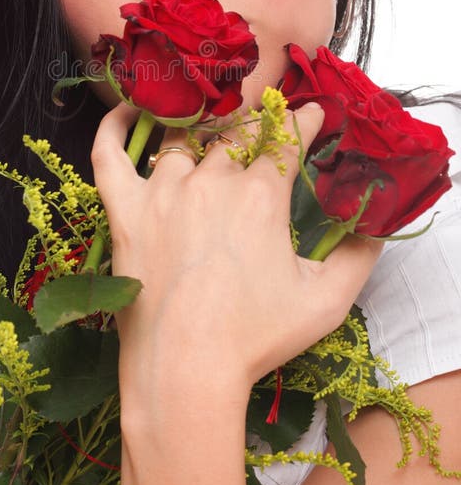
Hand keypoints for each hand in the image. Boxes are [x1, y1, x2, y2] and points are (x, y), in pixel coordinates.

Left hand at [91, 101, 380, 484]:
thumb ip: (358, 258)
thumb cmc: (256, 339)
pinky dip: (115, 129)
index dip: (303, 123)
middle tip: (263, 136)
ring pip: (183, 143)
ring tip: (210, 138)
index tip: (312, 115)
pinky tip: (127, 114)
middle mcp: (211, 181)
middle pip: (236, 135)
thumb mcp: (327, 302)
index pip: (287, 139)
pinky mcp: (125, 210)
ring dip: (201, 137)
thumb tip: (375, 228)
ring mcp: (162, 192)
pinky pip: (109, 155)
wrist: (186, 370)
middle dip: (256, 128)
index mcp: (260, 195)